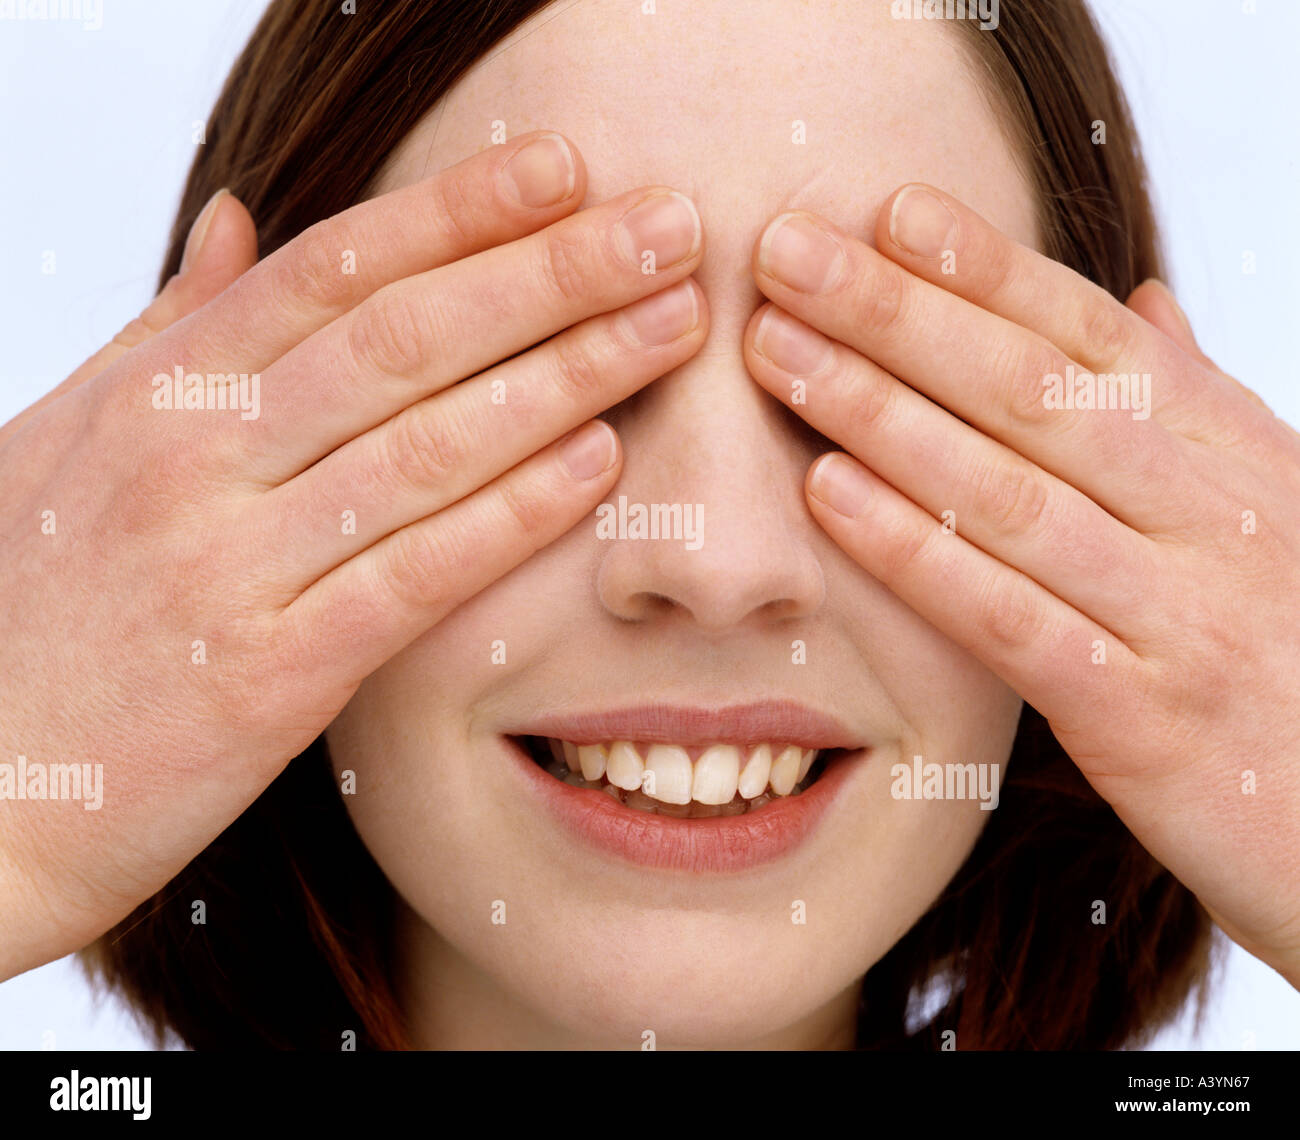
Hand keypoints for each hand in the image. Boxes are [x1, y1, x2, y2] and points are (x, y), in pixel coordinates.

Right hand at [0, 131, 707, 978]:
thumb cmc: (31, 603)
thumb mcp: (73, 438)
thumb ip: (174, 327)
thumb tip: (242, 216)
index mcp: (160, 391)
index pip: (334, 267)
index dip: (459, 212)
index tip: (565, 168)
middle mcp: (197, 459)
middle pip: (404, 337)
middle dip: (551, 273)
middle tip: (668, 230)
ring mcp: (232, 566)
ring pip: (426, 444)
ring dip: (564, 376)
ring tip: (667, 326)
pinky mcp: (270, 676)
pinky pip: (415, 575)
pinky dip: (512, 514)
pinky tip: (599, 463)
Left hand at [742, 185, 1299, 987]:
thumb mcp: (1276, 515)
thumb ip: (1200, 411)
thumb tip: (1147, 303)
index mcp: (1238, 457)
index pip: (1096, 334)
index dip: (988, 268)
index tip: (889, 211)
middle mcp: (1211, 515)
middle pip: (1032, 389)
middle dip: (899, 312)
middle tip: (788, 254)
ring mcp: (1180, 613)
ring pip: (1007, 487)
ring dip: (879, 411)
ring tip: (779, 353)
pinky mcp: (1142, 716)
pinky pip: (1007, 616)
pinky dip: (912, 550)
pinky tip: (828, 493)